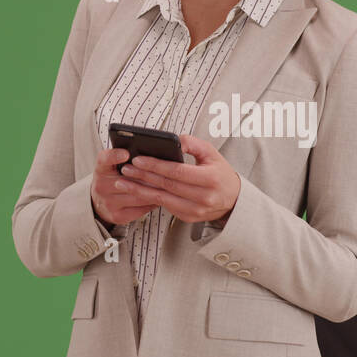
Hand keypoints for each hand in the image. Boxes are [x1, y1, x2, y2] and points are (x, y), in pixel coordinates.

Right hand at [91, 147, 159, 225]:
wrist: (100, 202)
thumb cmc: (113, 178)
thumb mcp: (113, 164)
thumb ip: (126, 155)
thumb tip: (154, 149)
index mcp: (101, 168)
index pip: (105, 159)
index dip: (115, 156)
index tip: (126, 153)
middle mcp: (101, 186)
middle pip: (128, 179)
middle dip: (147, 175)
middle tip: (164, 169)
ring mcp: (109, 202)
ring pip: (138, 195)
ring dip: (155, 189)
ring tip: (169, 183)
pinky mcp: (118, 215)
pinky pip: (141, 208)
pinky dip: (154, 201)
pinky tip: (163, 196)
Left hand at [113, 133, 239, 223]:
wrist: (233, 200)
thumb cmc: (220, 173)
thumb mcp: (212, 154)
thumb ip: (193, 144)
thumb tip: (174, 139)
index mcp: (210, 178)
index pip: (177, 171)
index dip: (156, 165)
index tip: (138, 159)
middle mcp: (203, 196)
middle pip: (167, 185)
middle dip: (144, 176)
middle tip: (126, 168)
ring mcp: (196, 210)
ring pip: (162, 199)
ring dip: (140, 190)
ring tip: (123, 182)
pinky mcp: (189, 217)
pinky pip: (166, 206)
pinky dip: (150, 198)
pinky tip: (137, 190)